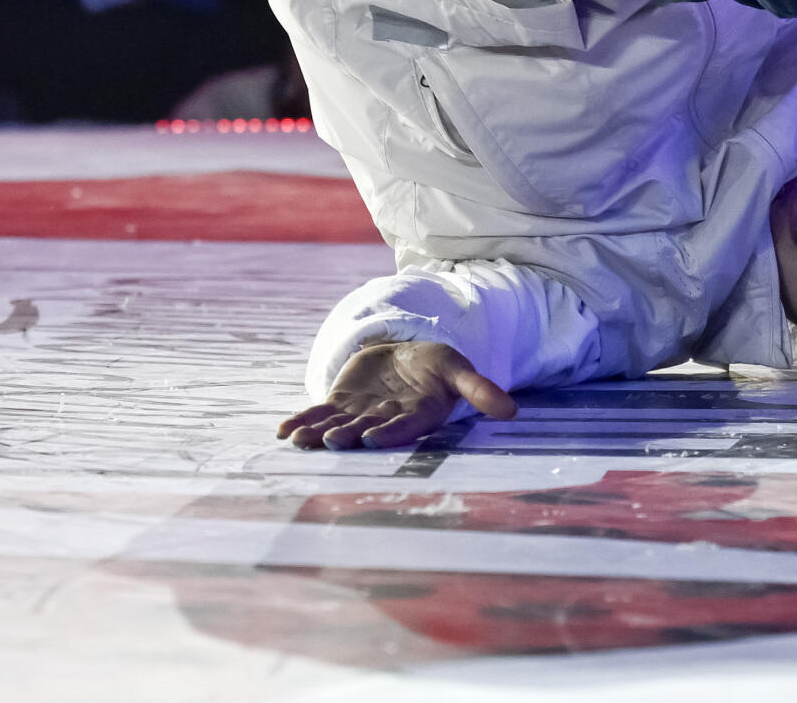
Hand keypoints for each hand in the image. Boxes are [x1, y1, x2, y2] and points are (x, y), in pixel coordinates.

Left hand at [277, 341, 516, 449]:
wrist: (407, 356)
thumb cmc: (436, 368)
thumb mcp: (457, 369)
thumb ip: (479, 389)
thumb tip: (513, 411)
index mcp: (416, 416)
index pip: (402, 427)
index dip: (387, 433)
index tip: (371, 437)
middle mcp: (385, 421)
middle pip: (363, 430)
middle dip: (345, 436)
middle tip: (329, 441)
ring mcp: (359, 415)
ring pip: (335, 427)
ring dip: (316, 434)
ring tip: (298, 439)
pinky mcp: (339, 406)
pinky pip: (318, 416)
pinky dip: (301, 422)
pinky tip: (283, 430)